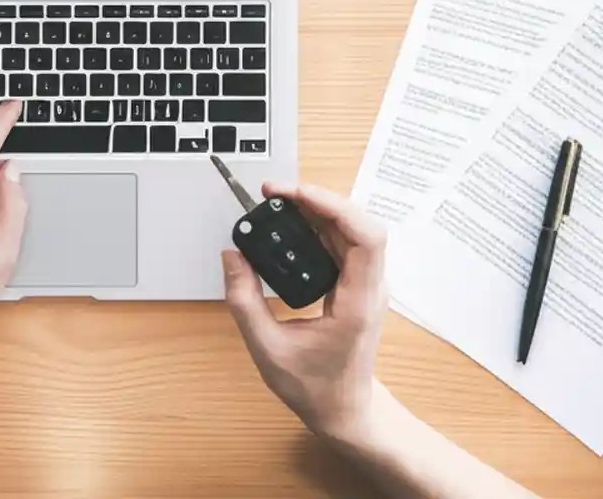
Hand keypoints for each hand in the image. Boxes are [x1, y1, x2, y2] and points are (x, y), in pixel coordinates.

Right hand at [222, 182, 387, 440]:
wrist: (345, 410)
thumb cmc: (313, 387)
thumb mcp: (267, 349)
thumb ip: (244, 301)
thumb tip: (232, 255)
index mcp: (357, 303)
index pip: (365, 238)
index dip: (332, 206)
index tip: (293, 194)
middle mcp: (370, 288)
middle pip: (359, 224)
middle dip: (319, 200)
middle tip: (276, 193)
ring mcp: (368, 286)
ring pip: (353, 229)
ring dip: (319, 210)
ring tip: (280, 202)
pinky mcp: (358, 285)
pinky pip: (346, 243)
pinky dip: (321, 226)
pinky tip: (294, 224)